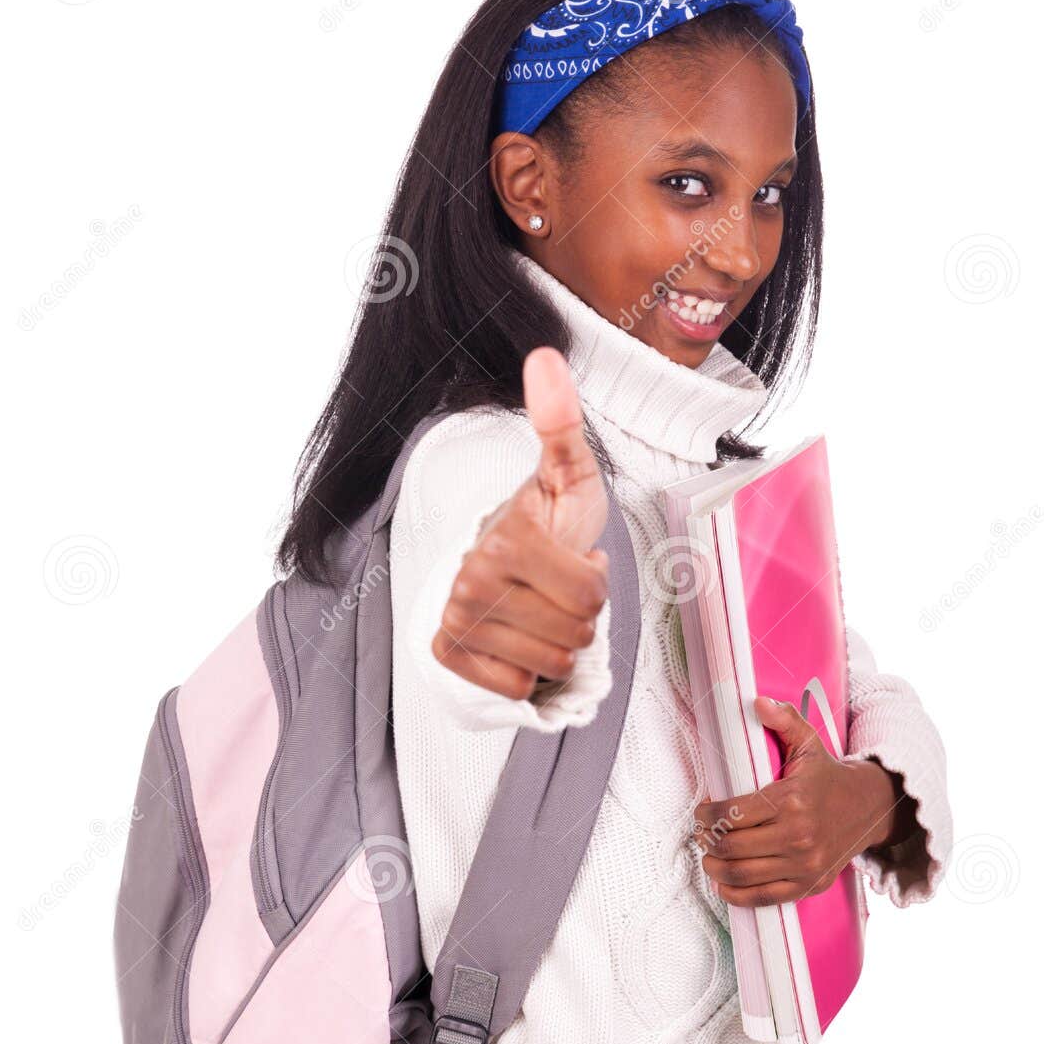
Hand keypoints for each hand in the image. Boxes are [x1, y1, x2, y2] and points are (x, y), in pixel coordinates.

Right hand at [431, 346, 609, 700]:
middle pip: (574, 635)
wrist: (494, 567)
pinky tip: (516, 641)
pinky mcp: (448, 655)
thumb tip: (544, 356)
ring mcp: (456, 620)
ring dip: (555, 644)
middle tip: (556, 589)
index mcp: (507, 540)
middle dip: (578, 617)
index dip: (595, 583)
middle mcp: (471, 581)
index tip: (574, 561)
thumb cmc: (545, 525)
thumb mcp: (568, 477)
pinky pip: (516, 687)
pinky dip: (526, 672)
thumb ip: (562, 425)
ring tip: (539, 611)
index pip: (590, 598)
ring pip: (549, 665)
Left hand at [693, 696, 913, 906]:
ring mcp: (804, 864)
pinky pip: (762, 898)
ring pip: (741, 875)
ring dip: (715, 868)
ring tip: (710, 856)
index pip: (732, 814)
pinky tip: (724, 882)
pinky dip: (736, 894)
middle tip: (702, 833)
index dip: (706, 814)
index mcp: (792, 801)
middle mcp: (798, 836)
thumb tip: (757, 702)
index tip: (701, 811)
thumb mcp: (809, 744)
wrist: (869, 809)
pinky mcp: (809, 885)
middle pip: (731, 847)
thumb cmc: (828, 777)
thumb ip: (784, 721)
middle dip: (707, 841)